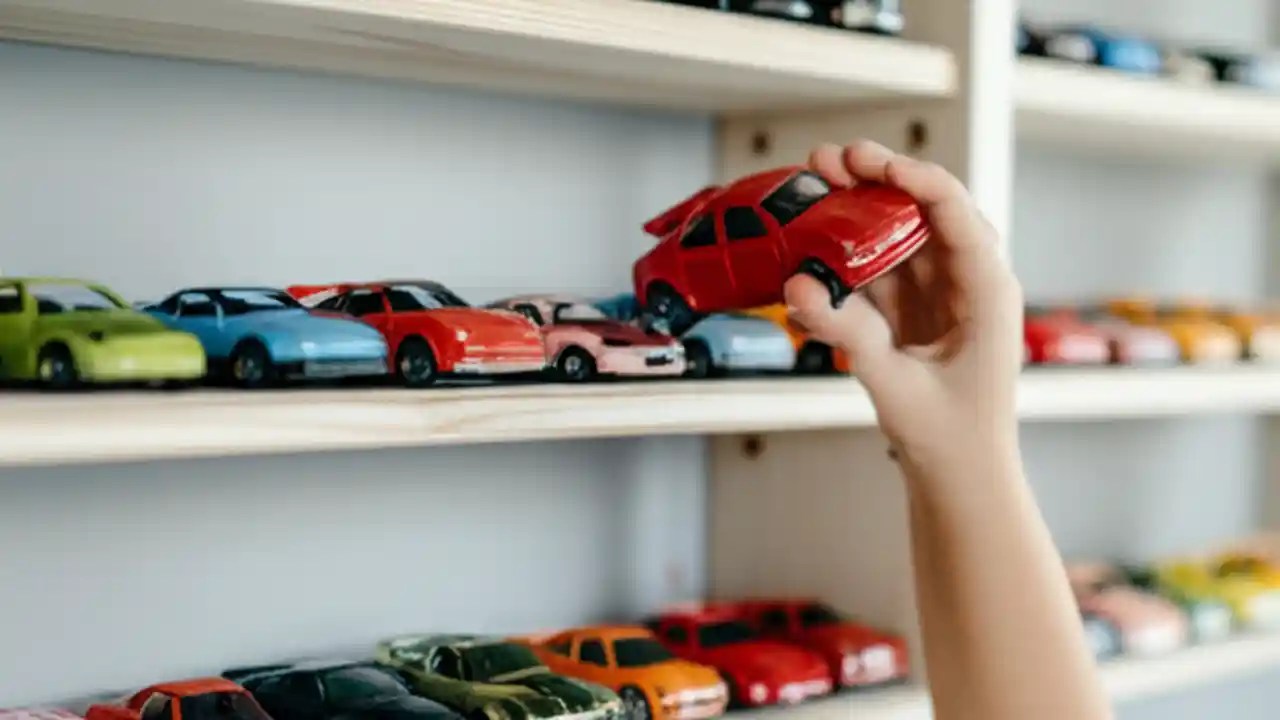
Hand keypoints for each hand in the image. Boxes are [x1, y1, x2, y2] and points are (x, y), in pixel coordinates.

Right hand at [786, 141, 1022, 473]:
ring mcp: (939, 292)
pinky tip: (810, 245)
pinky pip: (877, 267)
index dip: (910, 178)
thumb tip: (801, 289)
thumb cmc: (952, 438)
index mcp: (987, 289)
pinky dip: (844, 254)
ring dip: (854, 211)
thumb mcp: (898, 386)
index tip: (866, 163)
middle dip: (874, 180)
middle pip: (922, 209)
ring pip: (896, 233)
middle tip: (827, 161)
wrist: (961, 476)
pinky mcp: (912, 310)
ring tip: (812, 187)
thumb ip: (850, 337)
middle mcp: (967, 279)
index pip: (953, 212)